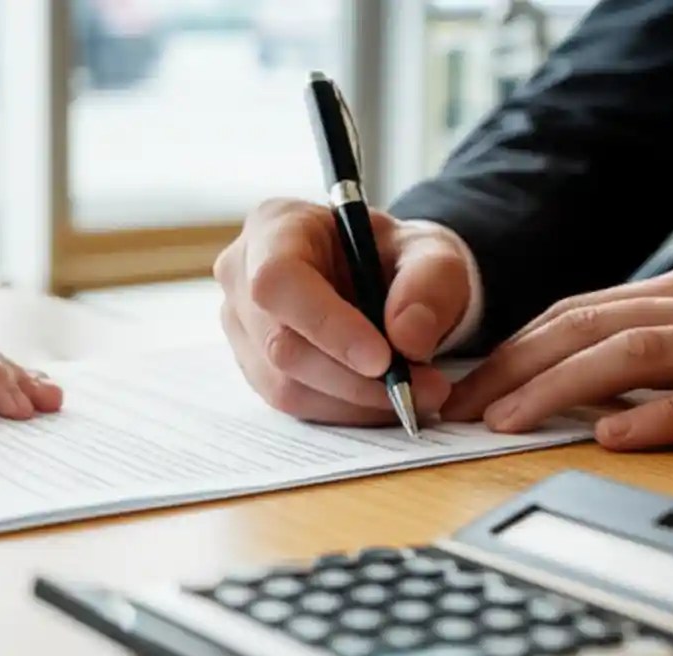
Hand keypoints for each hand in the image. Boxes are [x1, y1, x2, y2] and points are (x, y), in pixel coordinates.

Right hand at [214, 199, 471, 423]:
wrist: (381, 277)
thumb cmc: (395, 256)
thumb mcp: (431, 252)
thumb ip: (430, 283)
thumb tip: (409, 339)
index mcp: (273, 227)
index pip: (278, 280)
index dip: (325, 324)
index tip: (383, 360)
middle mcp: (241, 276)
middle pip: (281, 344)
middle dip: (355, 378)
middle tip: (423, 387)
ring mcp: (241, 326)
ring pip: (285, 385)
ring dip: (356, 401)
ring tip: (414, 393)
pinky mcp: (254, 367)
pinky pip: (294, 403)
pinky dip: (346, 410)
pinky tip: (382, 398)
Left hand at [444, 261, 672, 449]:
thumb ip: (646, 355)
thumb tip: (574, 390)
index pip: (578, 315)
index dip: (515, 352)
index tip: (468, 388)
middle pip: (587, 328)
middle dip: (513, 369)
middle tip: (462, 409)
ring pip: (631, 352)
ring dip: (558, 387)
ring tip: (505, 421)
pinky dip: (654, 415)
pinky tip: (609, 435)